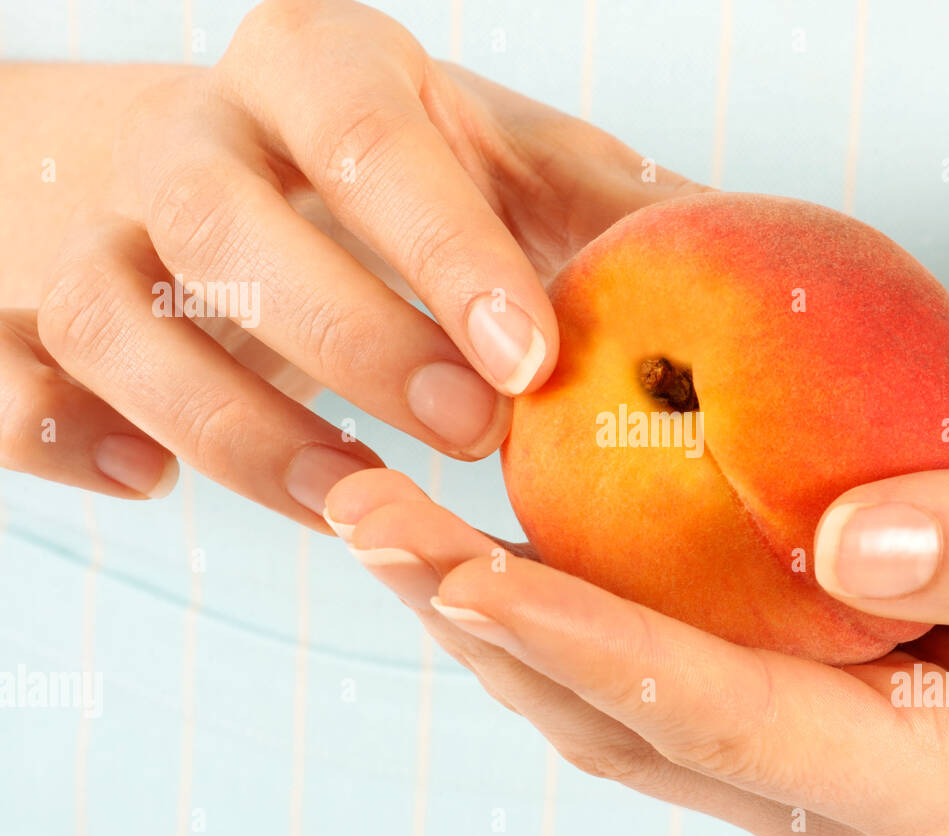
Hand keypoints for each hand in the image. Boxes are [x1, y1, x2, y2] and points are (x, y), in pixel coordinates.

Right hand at [8, 0, 699, 525]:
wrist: (200, 156)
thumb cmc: (380, 165)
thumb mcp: (486, 150)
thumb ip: (590, 198)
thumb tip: (721, 259)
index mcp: (312, 67)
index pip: (371, 143)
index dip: (446, 255)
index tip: (533, 362)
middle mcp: (188, 134)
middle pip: (234, 232)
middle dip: (355, 344)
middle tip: (470, 436)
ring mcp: (90, 222)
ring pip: (116, 323)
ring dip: (238, 429)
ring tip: (351, 498)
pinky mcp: (25, 307)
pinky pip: (10, 379)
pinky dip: (66, 439)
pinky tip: (148, 481)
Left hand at [321, 319, 948, 835]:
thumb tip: (853, 552)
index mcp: (920, 775)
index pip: (730, 722)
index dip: (597, 652)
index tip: (474, 569)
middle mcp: (827, 781)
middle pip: (626, 724)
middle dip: (488, 629)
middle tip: (370, 519)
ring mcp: (775, 740)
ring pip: (590, 702)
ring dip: (477, 610)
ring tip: (377, 515)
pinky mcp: (742, 676)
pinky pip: (611, 648)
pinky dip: (529, 586)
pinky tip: (456, 519)